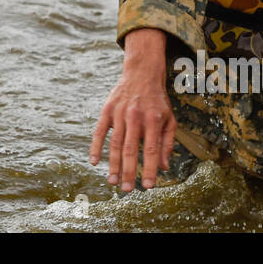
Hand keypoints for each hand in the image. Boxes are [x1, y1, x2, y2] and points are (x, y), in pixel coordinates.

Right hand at [90, 28, 176, 190]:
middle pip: (131, 149)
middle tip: (126, 190)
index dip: (149, 169)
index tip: (148, 186)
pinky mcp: (107, 110)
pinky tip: (93, 161)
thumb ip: (167, 143)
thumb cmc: (158, 101)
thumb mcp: (169, 119)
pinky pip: (99, 131)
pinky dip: (95, 146)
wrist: (142, 73)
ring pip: (115, 143)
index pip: (151, 149)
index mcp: (153, 120)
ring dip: (113, 164)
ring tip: (112, 182)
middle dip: (128, 171)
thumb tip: (164, 167)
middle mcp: (135, 117)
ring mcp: (119, 113)